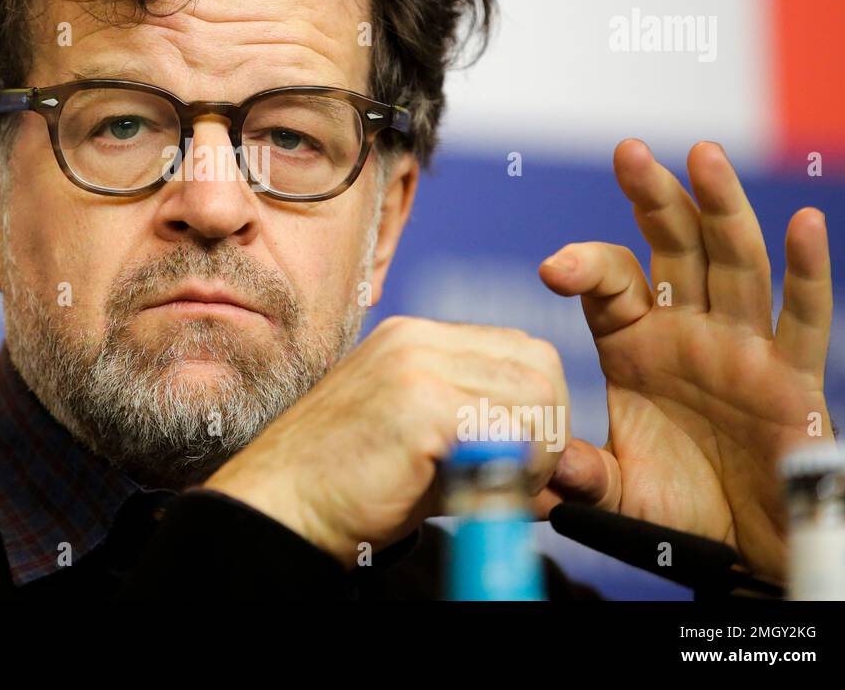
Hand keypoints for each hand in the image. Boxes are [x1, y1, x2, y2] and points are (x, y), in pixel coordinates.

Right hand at [202, 316, 570, 566]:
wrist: (281, 505)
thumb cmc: (344, 484)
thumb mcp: (422, 440)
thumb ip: (483, 433)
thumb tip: (563, 462)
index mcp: (415, 338)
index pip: (520, 350)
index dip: (537, 409)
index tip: (523, 459)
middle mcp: (417, 338)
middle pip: (537, 364)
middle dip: (547, 427)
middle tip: (521, 478)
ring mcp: (416, 366)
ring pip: (533, 394)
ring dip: (535, 451)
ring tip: (498, 487)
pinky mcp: (419, 405)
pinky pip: (507, 429)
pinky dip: (513, 469)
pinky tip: (480, 493)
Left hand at [536, 139, 833, 580]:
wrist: (740, 543)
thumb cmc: (676, 504)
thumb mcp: (615, 489)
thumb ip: (580, 473)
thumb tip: (546, 467)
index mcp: (633, 342)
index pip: (609, 281)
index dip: (584, 265)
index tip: (553, 269)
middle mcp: (685, 328)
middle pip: (671, 247)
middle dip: (653, 197)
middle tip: (630, 152)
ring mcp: (741, 343)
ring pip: (733, 262)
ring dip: (720, 208)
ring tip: (704, 155)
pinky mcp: (791, 372)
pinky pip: (802, 316)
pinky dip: (808, 270)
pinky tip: (805, 224)